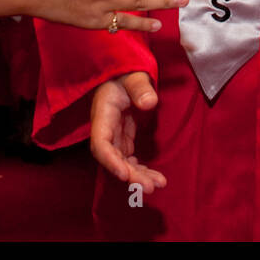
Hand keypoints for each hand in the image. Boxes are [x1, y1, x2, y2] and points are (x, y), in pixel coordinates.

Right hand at [90, 72, 166, 192]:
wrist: (123, 74)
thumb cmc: (125, 73)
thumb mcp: (133, 76)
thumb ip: (140, 87)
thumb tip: (150, 103)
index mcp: (103, 114)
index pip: (100, 143)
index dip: (111, 161)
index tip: (125, 175)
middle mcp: (105, 129)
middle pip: (113, 158)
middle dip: (131, 175)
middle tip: (151, 187)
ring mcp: (114, 135)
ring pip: (122, 161)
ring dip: (138, 175)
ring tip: (158, 184)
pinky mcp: (123, 137)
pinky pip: (129, 157)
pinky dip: (139, 168)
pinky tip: (152, 176)